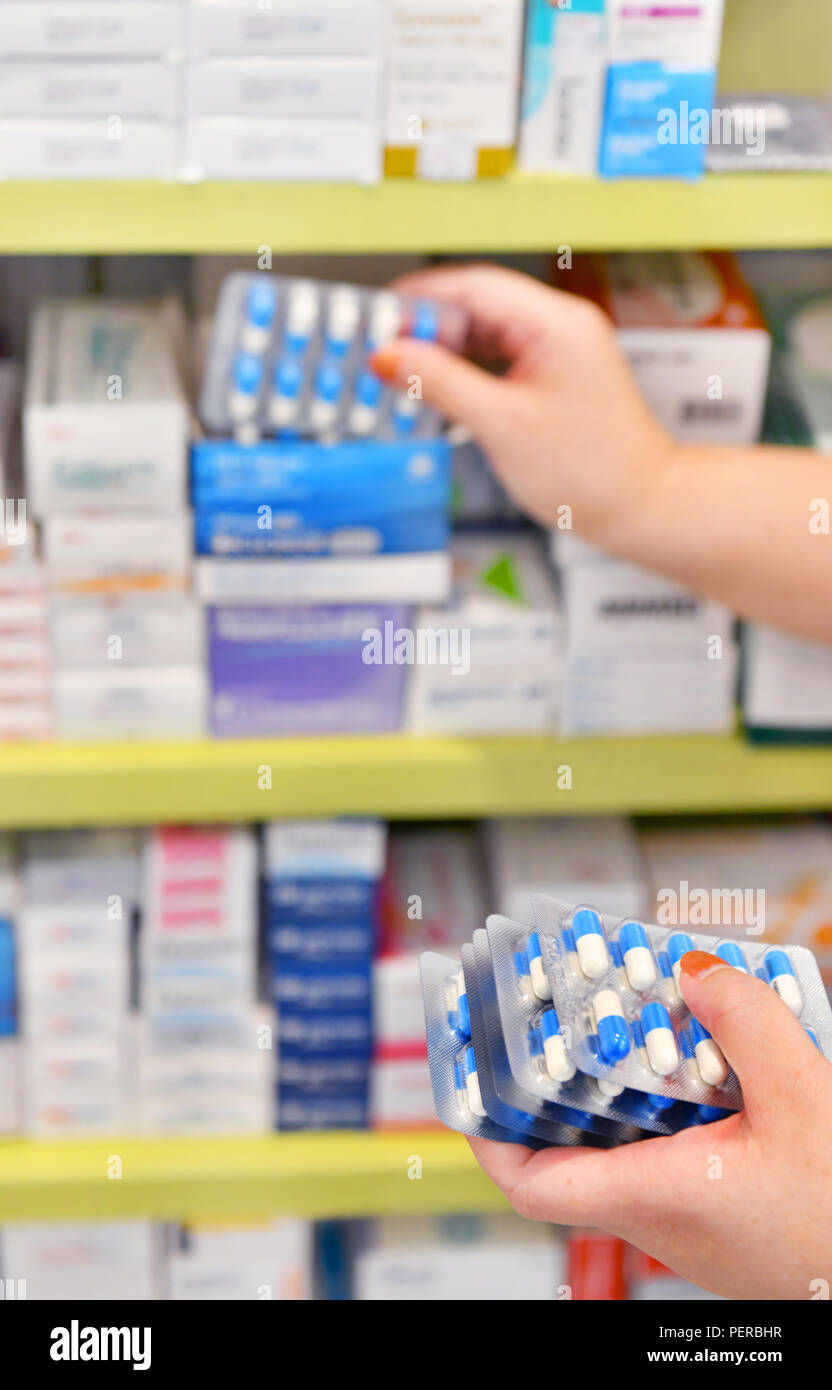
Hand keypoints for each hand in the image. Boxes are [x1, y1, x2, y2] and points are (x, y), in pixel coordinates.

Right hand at [370, 263, 673, 546]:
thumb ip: (440, 384)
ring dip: (444, 352)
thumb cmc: (591, 471)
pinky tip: (440, 390)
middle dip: (427, 327)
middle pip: (478, 307)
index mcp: (556, 324)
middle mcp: (561, 328)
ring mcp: (560, 352)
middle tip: (381, 349)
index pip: (474, 286)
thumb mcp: (500, 425)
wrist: (640, 507)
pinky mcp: (555, 377)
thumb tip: (388, 355)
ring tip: (404, 373)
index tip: (378, 314)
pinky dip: (466, 372)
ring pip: (486, 335)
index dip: (419, 297)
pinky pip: (499, 360)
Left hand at [466, 950, 831, 1299]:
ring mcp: (689, 1216)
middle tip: (562, 1007)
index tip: (474, 1069)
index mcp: (652, 1195)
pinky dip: (672, 1096)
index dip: (487, 1127)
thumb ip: (747, 1023)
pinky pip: (674, 1145)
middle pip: (573, 1142)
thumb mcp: (805, 1100)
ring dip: (622, 1077)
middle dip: (560, 1071)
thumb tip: (694, 970)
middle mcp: (657, 1212)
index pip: (529, 1182)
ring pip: (627, 1140)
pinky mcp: (722, 1209)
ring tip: (636, 1010)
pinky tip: (708, 1053)